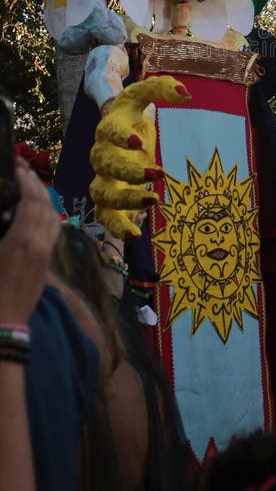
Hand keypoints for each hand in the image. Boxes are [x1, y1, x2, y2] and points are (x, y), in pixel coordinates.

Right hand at [0, 161, 60, 322]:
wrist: (2, 327)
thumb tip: (4, 210)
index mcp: (23, 239)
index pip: (32, 200)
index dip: (26, 180)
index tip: (17, 166)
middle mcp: (41, 243)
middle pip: (45, 205)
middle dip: (36, 185)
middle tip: (23, 170)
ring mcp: (46, 255)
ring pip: (52, 217)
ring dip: (43, 198)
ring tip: (30, 186)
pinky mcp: (47, 265)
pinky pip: (53, 231)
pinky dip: (47, 215)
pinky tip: (38, 212)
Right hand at [90, 75, 190, 238]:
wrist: (118, 134)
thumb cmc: (133, 115)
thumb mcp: (145, 96)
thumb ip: (163, 88)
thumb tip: (186, 94)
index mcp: (110, 128)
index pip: (110, 132)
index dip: (121, 138)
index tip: (139, 143)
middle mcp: (102, 155)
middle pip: (107, 165)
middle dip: (130, 172)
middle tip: (157, 174)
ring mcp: (103, 179)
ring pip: (103, 194)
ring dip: (125, 200)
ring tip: (152, 201)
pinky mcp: (109, 200)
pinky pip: (106, 216)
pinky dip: (117, 227)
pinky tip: (136, 235)